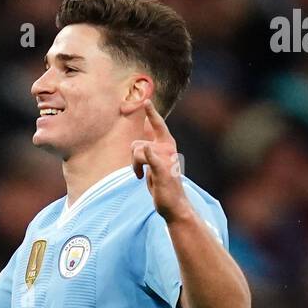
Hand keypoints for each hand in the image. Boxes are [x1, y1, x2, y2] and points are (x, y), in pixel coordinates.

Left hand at [131, 99, 190, 223]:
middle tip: (139, 172)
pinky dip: (149, 155)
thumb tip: (146, 123)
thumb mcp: (157, 161)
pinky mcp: (162, 171)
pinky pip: (152, 159)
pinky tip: (148, 151)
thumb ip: (152, 143)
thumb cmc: (164, 185)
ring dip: (134, 167)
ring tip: (141, 177)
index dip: (152, 113)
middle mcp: (168, 148)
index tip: (146, 101)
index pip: (158, 125)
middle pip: (137, 143)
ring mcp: (165, 159)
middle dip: (133, 158)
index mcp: (167, 144)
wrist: (174, 206)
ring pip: (136, 152)